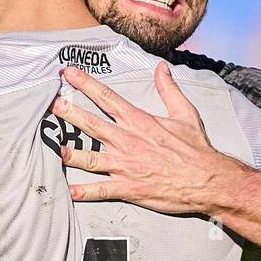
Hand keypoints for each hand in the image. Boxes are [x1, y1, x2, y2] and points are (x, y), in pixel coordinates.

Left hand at [55, 62, 232, 214]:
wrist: (208, 181)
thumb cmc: (197, 150)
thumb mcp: (185, 114)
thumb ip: (169, 90)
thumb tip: (162, 68)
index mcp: (139, 121)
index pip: (107, 98)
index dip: (85, 84)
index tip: (68, 74)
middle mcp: (128, 141)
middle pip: (91, 124)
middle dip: (69, 113)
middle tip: (52, 105)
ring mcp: (125, 166)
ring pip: (90, 157)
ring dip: (70, 152)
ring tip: (55, 148)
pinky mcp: (128, 188)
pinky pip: (100, 190)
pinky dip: (83, 192)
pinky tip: (68, 191)